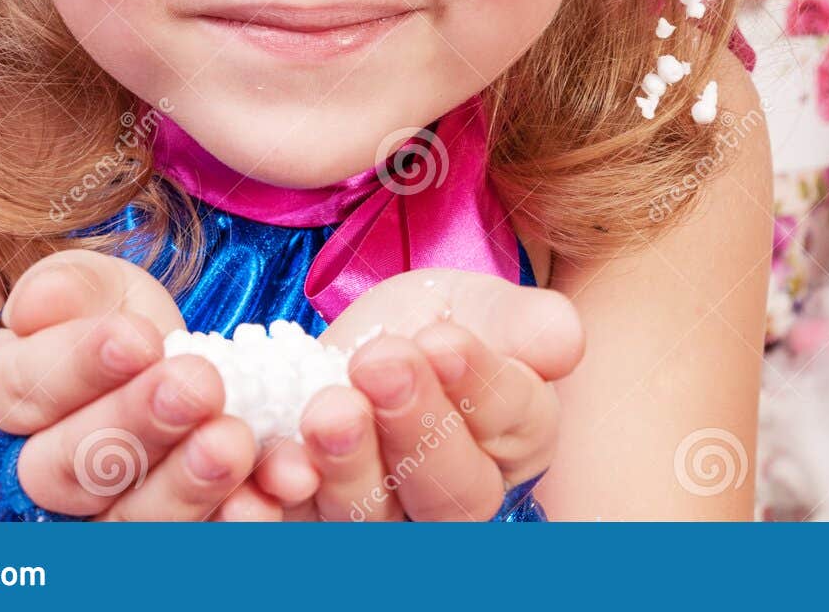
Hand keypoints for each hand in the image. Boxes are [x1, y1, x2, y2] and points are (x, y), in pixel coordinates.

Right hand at [0, 249, 295, 519]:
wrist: (172, 367)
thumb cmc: (114, 319)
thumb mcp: (97, 288)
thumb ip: (68, 290)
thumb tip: (40, 302)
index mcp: (6, 400)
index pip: (17, 390)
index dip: (74, 367)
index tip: (137, 340)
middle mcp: (38, 473)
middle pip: (67, 467)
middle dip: (135, 424)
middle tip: (197, 386)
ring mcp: (99, 519)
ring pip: (126, 520)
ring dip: (183, 486)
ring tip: (233, 442)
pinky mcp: (164, 537)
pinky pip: (192, 544)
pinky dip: (234, 521)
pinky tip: (272, 490)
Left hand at [228, 268, 583, 520]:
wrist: (361, 343)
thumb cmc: (437, 322)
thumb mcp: (479, 303)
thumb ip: (525, 322)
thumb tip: (564, 342)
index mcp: (517, 436)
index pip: (513, 421)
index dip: (480, 386)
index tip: (445, 340)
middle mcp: (458, 493)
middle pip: (449, 490)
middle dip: (414, 426)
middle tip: (381, 364)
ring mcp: (383, 517)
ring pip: (373, 517)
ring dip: (347, 467)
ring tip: (326, 408)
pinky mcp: (309, 519)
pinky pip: (294, 527)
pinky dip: (274, 504)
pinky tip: (264, 469)